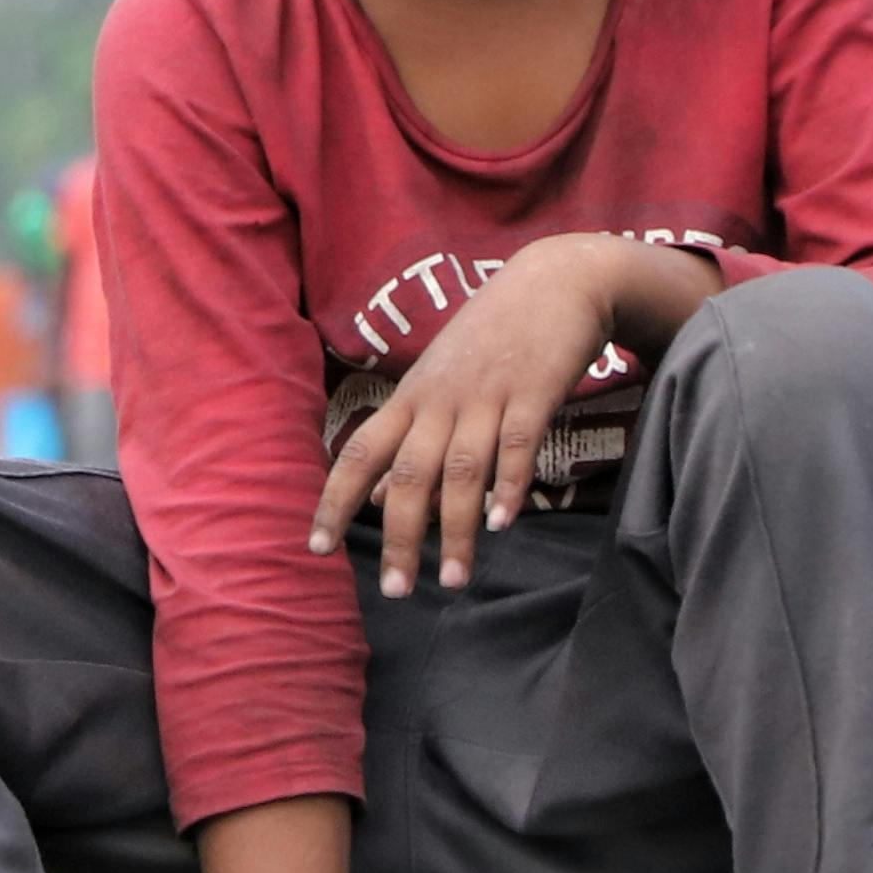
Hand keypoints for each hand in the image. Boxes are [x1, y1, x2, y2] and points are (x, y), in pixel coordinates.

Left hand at [310, 238, 633, 596]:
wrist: (556, 281)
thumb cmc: (491, 340)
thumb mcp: (438, 384)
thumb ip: (409, 441)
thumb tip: (377, 498)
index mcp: (410, 400)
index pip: (359, 454)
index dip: (334, 501)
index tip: (316, 548)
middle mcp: (439, 400)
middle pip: (409, 475)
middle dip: (399, 538)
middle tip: (396, 591)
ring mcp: (485, 395)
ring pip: (461, 471)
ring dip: (454, 531)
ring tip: (452, 581)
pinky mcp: (533, 392)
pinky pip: (515, 444)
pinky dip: (507, 486)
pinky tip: (501, 525)